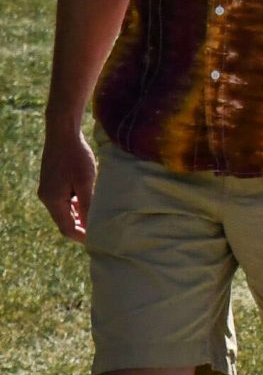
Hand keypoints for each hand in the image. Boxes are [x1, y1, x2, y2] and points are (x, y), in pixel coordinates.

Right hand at [37, 128, 96, 242]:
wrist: (63, 134)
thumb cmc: (76, 157)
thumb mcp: (86, 182)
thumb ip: (87, 205)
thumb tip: (92, 225)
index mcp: (53, 200)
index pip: (66, 228)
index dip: (83, 236)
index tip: (99, 241)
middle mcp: (47, 197)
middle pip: (64, 221)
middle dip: (82, 228)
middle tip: (102, 232)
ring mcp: (48, 190)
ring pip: (65, 211)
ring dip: (80, 217)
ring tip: (99, 220)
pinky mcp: (53, 183)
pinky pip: (64, 201)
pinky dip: (76, 205)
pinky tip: (90, 203)